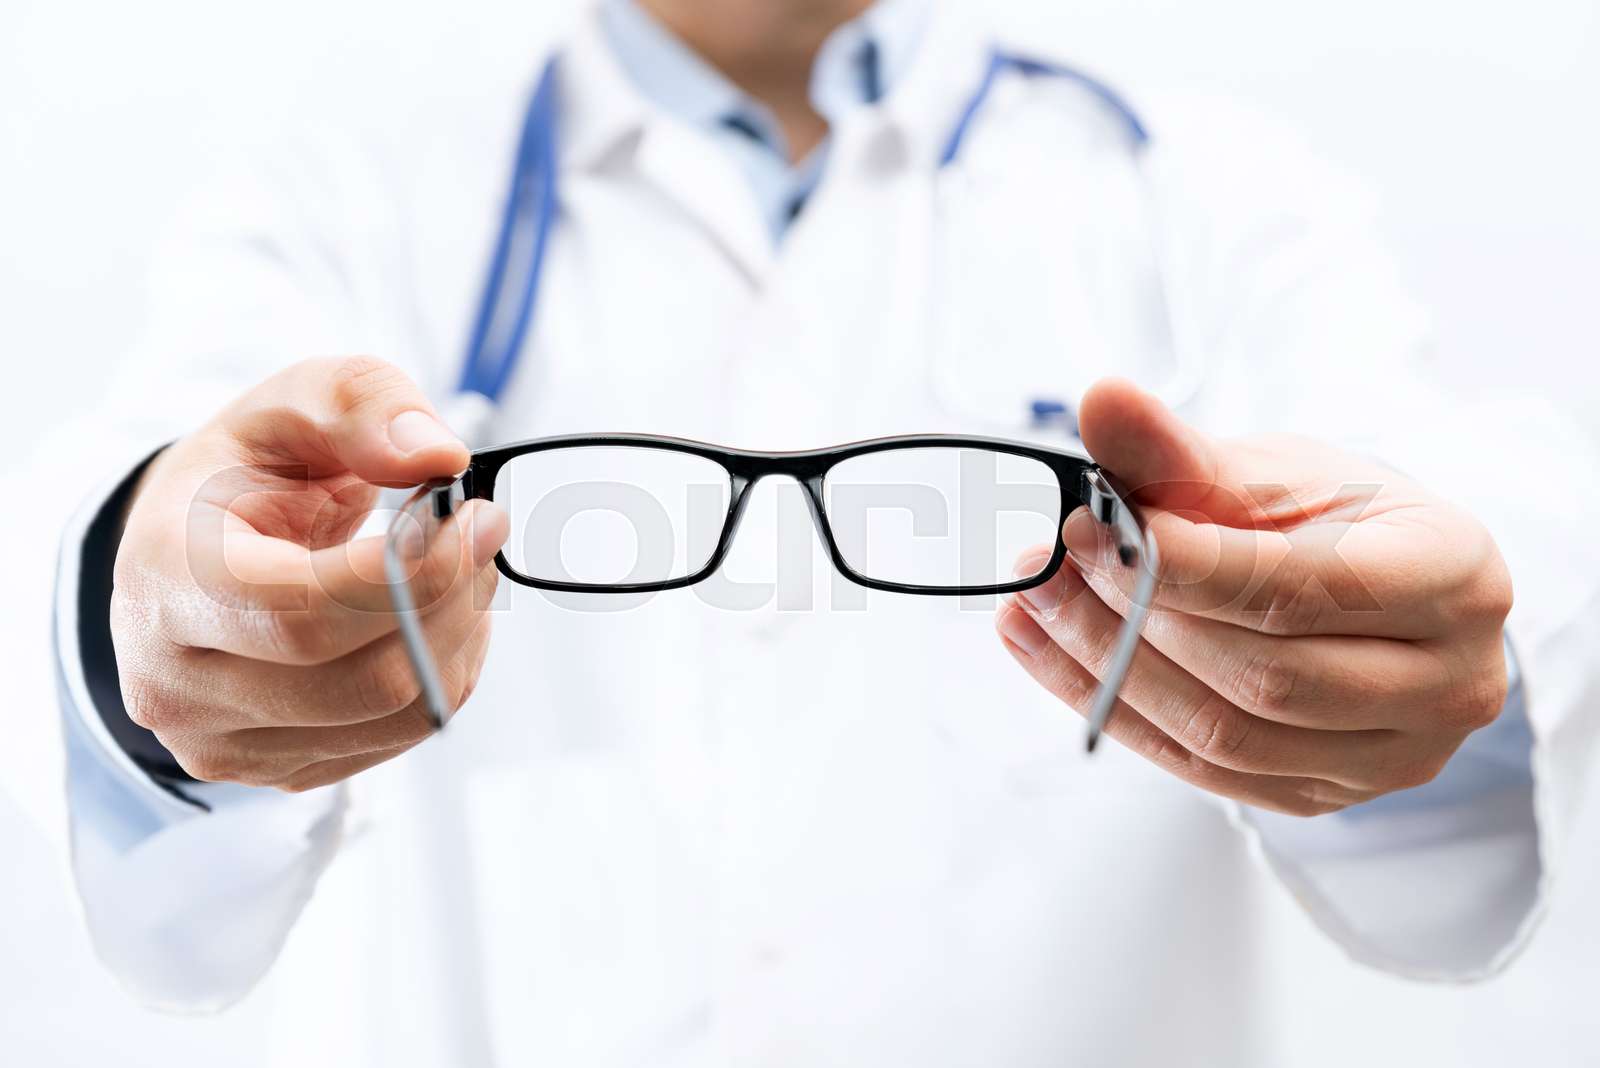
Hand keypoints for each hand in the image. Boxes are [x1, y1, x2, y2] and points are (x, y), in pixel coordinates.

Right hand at [111, 357, 507, 791]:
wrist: (198, 543)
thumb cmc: (248, 471)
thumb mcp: (296, 400)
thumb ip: (363, 403)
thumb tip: (437, 457)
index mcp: (162, 580)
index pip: (301, 614)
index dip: (410, 575)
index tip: (475, 516)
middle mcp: (175, 682)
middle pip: (360, 679)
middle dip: (450, 598)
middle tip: (482, 528)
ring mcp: (223, 741)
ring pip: (395, 714)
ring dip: (460, 632)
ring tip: (461, 563)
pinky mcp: (277, 770)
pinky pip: (402, 734)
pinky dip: (446, 669)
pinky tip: (436, 613)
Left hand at [996, 379, 1512, 814]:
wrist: (1371, 581)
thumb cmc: (1336, 517)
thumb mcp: (1273, 469)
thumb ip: (1183, 451)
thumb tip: (1102, 403)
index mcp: (1456, 579)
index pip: (1303, 588)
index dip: (1187, 564)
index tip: (1093, 521)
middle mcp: (1447, 684)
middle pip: (1266, 676)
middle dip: (1138, 617)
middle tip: (1053, 555)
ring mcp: (1390, 758)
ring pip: (1227, 736)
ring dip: (1106, 668)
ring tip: (1036, 597)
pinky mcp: (1320, 796)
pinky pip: (1198, 769)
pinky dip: (1107, 707)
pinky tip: (1045, 645)